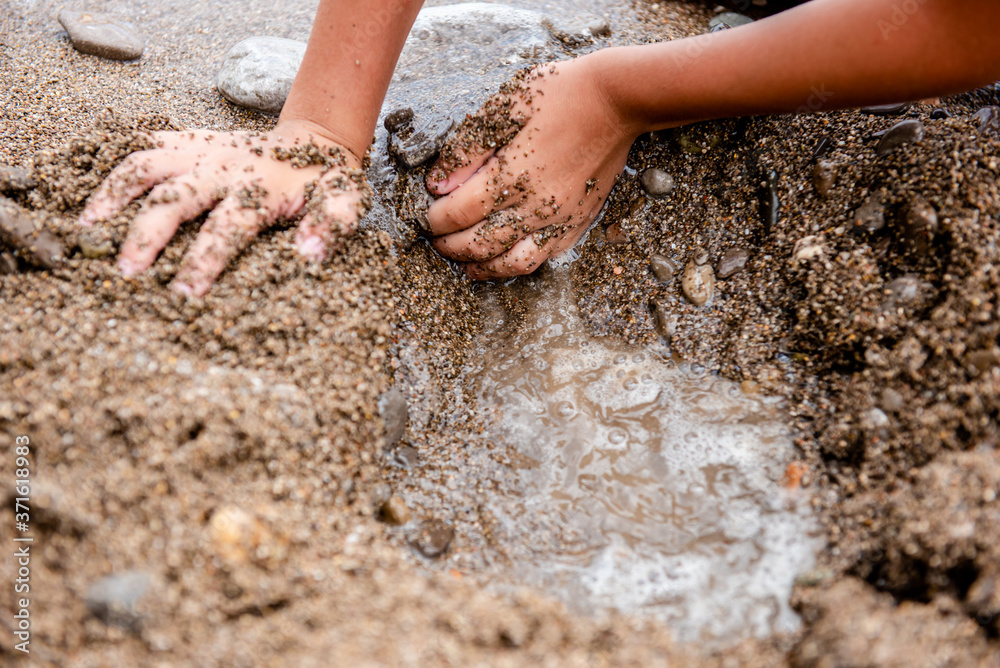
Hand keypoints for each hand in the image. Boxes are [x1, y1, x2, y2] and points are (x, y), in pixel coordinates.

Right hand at [79, 120, 369, 295]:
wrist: (317, 139)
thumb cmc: (326, 181)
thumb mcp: (345, 201)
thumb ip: (332, 225)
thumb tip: (310, 254)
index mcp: (259, 189)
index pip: (226, 228)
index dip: (205, 261)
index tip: (184, 294)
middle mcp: (223, 167)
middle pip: (174, 198)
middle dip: (147, 236)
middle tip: (125, 274)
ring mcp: (202, 151)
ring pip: (147, 164)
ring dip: (114, 194)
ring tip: (87, 230)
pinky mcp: (189, 142)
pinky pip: (147, 146)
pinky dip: (118, 165)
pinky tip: (97, 196)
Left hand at [425, 56, 640, 278]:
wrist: (617, 100)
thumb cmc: (558, 93)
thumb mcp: (503, 106)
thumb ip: (467, 149)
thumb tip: (437, 185)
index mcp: (511, 174)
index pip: (459, 212)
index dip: (435, 220)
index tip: (425, 218)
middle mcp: (536, 205)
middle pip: (481, 244)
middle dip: (451, 248)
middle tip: (436, 242)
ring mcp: (560, 218)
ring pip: (514, 262)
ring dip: (484, 268)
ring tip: (466, 264)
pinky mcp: (579, 221)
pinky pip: (546, 257)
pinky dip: (520, 263)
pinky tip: (506, 257)